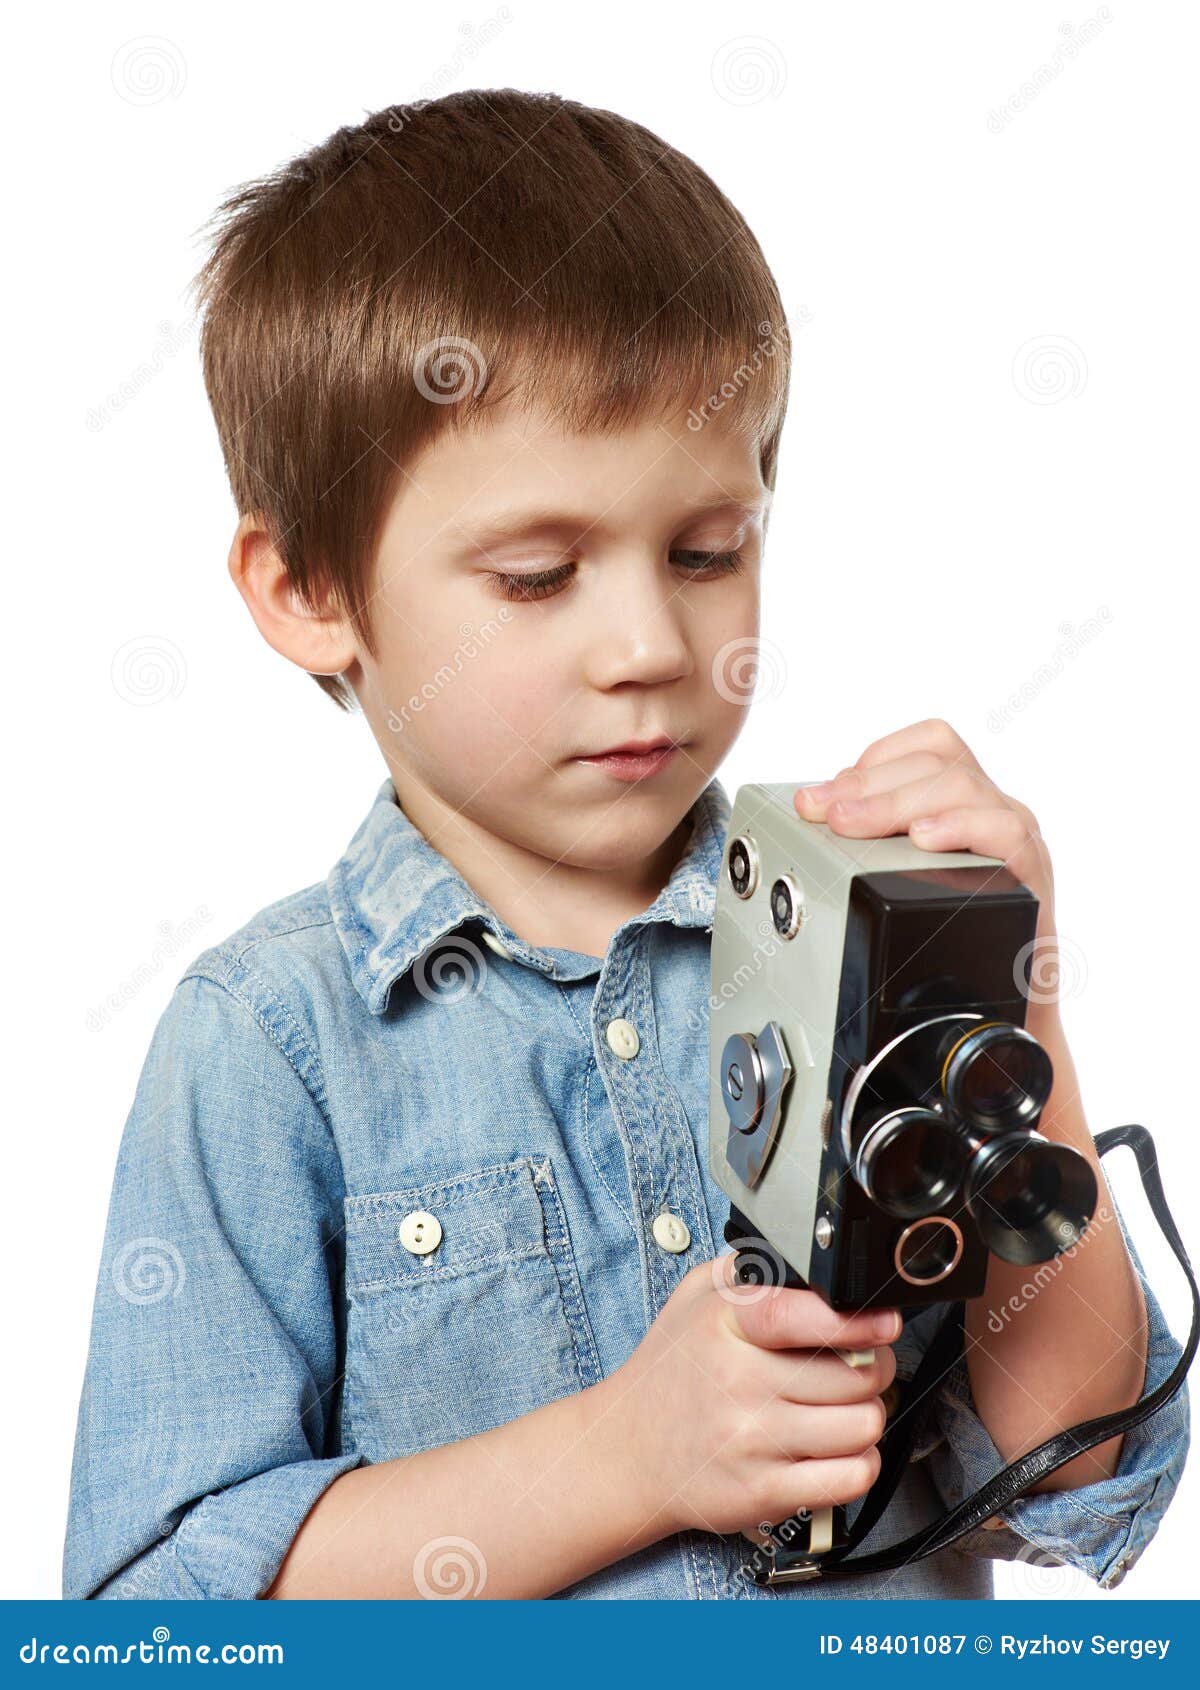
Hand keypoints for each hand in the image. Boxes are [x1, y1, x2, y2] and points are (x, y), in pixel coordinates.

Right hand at [595, 1252, 898, 1542]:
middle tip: (859, 1365)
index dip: (857, 1320)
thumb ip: (750, 1271)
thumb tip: (813, 1265)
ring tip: (844, 1408)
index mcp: (726, 1327)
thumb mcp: (695, 1297)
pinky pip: (849, 1479)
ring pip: (862, 1427)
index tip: (884, 1321)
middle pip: (855, 1376)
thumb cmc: (670, 1372)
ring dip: (867, 1416)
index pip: (803, 1317)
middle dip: (873, 1367)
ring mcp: (753, 1442)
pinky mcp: (764, 1493)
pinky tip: (838, 1449)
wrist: (627, 1452)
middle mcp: (740, 1384)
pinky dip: (860, 1463)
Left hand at [794, 716, 1061, 1025]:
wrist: (1009, 1005)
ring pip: (962, 786)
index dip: (875, 757)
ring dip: (895, 803)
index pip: (930, 744)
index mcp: (965, 800)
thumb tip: (817, 811)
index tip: (826, 792)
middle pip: (936, 763)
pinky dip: (960, 828)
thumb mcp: (908, 875)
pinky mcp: (1031, 875)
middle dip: (866, 785)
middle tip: (822, 813)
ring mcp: (1014, 838)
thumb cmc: (952, 937)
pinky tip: (923, 840)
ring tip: (852, 826)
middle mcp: (993, 809)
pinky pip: (1005, 832)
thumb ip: (875, 839)